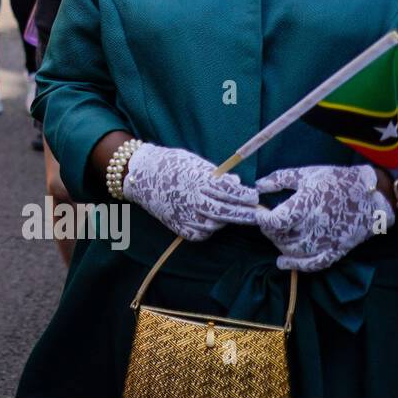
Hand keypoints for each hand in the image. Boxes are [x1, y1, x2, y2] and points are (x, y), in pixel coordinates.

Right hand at [122, 143, 259, 240]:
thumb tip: (237, 182)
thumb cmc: (169, 163)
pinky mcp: (176, 225)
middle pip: (226, 212)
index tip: (255, 196)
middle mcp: (192, 199)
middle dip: (245, 214)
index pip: (230, 192)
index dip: (246, 196)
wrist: (140, 174)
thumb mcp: (194, 162)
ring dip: (225, 221)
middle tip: (258, 215)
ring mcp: (183, 214)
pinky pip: (199, 234)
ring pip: (214, 225)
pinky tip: (211, 222)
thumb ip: (216, 175)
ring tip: (231, 215)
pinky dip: (208, 230)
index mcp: (199, 181)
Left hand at [255, 165, 392, 271]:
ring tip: (279, 235)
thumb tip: (258, 186)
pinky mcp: (337, 250)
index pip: (276, 222)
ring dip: (280, 246)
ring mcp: (327, 241)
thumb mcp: (306, 174)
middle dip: (271, 231)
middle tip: (271, 223)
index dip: (264, 220)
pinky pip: (314, 264)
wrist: (373, 194)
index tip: (261, 213)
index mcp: (306, 206)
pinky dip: (297, 265)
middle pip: (282, 238)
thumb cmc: (337, 180)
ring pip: (294, 252)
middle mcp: (315, 226)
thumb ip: (280, 179)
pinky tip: (283, 262)